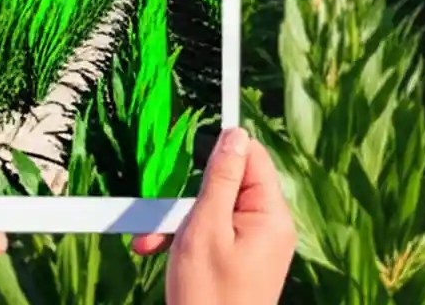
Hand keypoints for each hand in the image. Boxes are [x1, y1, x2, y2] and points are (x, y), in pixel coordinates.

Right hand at [133, 128, 296, 304]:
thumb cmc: (208, 296)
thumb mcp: (206, 228)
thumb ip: (221, 179)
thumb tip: (236, 135)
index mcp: (270, 216)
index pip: (253, 158)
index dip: (223, 149)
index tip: (189, 148)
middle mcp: (270, 227)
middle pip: (229, 185)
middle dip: (187, 197)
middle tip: (159, 218)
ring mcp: (257, 245)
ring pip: (215, 210)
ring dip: (180, 221)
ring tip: (154, 243)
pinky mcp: (242, 259)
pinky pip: (214, 233)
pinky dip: (186, 239)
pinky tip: (161, 252)